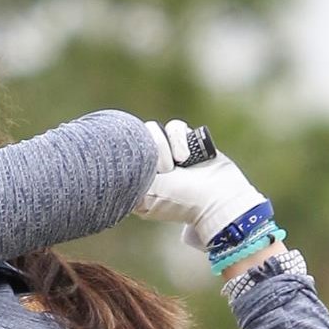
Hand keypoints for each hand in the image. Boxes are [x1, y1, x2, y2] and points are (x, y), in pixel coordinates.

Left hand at [132, 119, 269, 251]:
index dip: (135, 157)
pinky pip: (174, 126)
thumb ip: (127, 180)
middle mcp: (151, 165)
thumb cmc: (182, 202)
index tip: (151, 172)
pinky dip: (181, 139)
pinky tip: (188, 157)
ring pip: (154, 130)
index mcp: (137, 180)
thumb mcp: (147, 197)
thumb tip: (109, 165)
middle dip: (154, 153)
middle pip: (137, 139)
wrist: (219, 197)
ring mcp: (169, 153)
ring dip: (168, 146)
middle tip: (168, 171)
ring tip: (181, 164)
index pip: (122, 154)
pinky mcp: (186, 142)